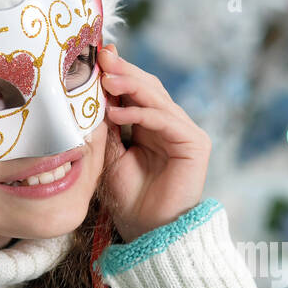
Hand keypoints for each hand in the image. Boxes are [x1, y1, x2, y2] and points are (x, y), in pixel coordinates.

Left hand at [98, 44, 209, 241]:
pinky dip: (141, 114)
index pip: (136, 90)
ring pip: (157, 99)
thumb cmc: (129, 199)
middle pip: (148, 87)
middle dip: (124, 71)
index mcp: (151, 125)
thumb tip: (93, 87)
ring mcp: (185, 132)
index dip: (118, 72)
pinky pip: (166, 120)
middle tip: (100, 58)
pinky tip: (117, 114)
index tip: (95, 55)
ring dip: (130, 87)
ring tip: (105, 81)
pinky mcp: (195, 144)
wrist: (149, 232)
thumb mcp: (110, 153)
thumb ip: (107, 123)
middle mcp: (170, 124)